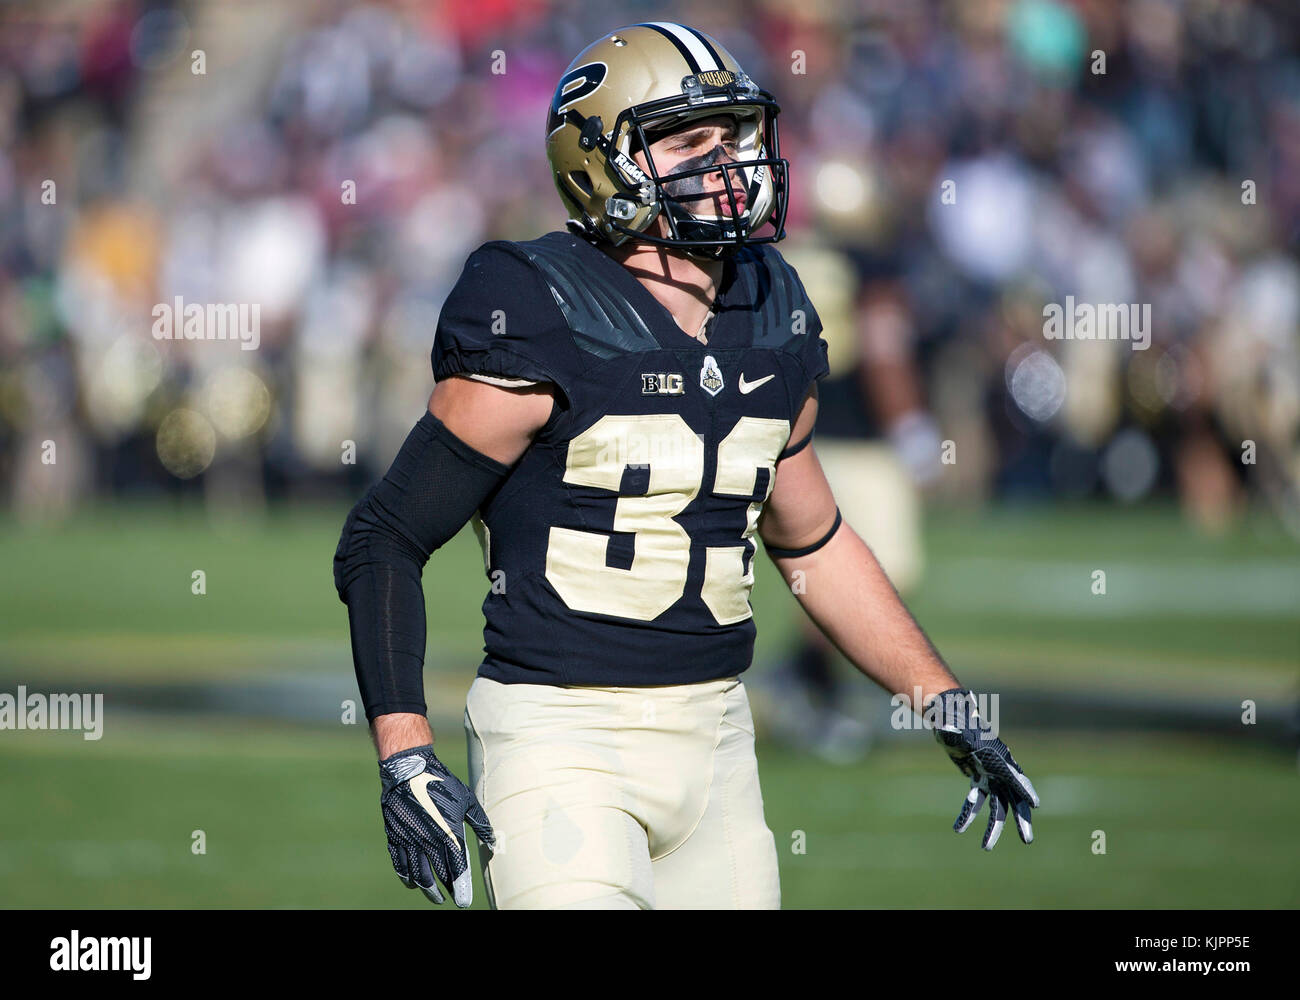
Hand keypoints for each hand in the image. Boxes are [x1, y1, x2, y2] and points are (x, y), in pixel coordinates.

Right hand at [378, 744, 494, 905]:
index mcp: (448, 832)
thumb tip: (493, 841)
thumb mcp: (466, 800)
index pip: (456, 868)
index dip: (460, 886)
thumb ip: (480, 823)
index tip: (463, 901)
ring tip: (435, 897)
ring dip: (427, 889)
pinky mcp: (395, 836)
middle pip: (438, 874)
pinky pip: (399, 863)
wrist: (409, 769)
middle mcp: (428, 839)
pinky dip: (406, 877)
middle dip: (447, 890)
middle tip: (454, 900)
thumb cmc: (442, 783)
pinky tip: (412, 883)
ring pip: (417, 874)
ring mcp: (409, 839)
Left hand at [930, 688, 1039, 849]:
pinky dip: (969, 814)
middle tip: (1027, 840)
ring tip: (985, 847)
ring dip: (992, 828)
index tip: (1035, 804)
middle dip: (1021, 820)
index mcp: (996, 757)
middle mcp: (998, 768)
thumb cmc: (952, 721)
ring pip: (996, 806)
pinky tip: (958, 828)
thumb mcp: (951, 727)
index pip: (1013, 775)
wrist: (950, 719)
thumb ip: (950, 731)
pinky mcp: (979, 778)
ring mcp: (990, 775)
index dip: (1024, 789)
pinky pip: (978, 801)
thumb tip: (942, 727)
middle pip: (1013, 798)